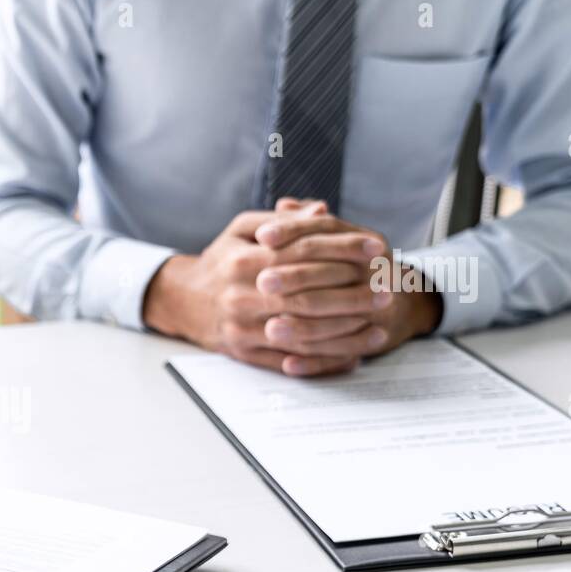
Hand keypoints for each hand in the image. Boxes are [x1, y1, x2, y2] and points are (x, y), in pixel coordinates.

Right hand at [143, 201, 389, 375]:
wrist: (183, 301)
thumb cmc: (220, 261)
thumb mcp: (241, 229)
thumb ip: (282, 221)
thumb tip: (322, 210)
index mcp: (241, 261)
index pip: (301, 253)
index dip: (342, 250)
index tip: (378, 248)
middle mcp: (239, 296)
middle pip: (305, 297)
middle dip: (350, 294)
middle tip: (387, 290)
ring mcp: (241, 328)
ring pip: (300, 333)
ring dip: (343, 332)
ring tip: (378, 325)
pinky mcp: (244, 353)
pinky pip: (289, 361)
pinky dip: (323, 361)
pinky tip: (353, 356)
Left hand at [254, 200, 441, 363]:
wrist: (401, 302)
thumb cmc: (355, 267)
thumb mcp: (339, 239)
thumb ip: (309, 224)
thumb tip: (283, 205)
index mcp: (365, 241)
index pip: (327, 230)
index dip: (293, 230)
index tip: (262, 236)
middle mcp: (376, 269)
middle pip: (331, 272)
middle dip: (295, 277)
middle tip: (261, 283)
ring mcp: (380, 305)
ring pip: (338, 316)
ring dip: (302, 325)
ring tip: (270, 329)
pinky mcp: (377, 337)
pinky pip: (344, 352)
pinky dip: (317, 361)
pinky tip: (290, 365)